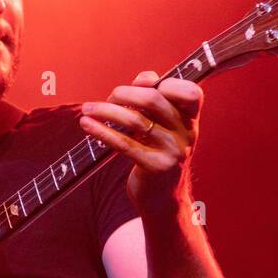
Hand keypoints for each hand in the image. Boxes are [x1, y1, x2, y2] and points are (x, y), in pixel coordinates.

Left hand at [79, 71, 202, 216]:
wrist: (163, 197)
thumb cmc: (157, 153)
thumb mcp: (164, 126)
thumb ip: (155, 98)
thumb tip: (144, 79)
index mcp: (191, 119)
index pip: (190, 92)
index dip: (165, 83)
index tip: (140, 85)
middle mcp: (187, 134)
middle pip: (153, 100)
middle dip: (124, 93)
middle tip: (109, 98)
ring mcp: (172, 151)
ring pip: (134, 120)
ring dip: (105, 110)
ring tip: (87, 109)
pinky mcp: (155, 167)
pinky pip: (123, 143)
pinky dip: (101, 130)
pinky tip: (86, 125)